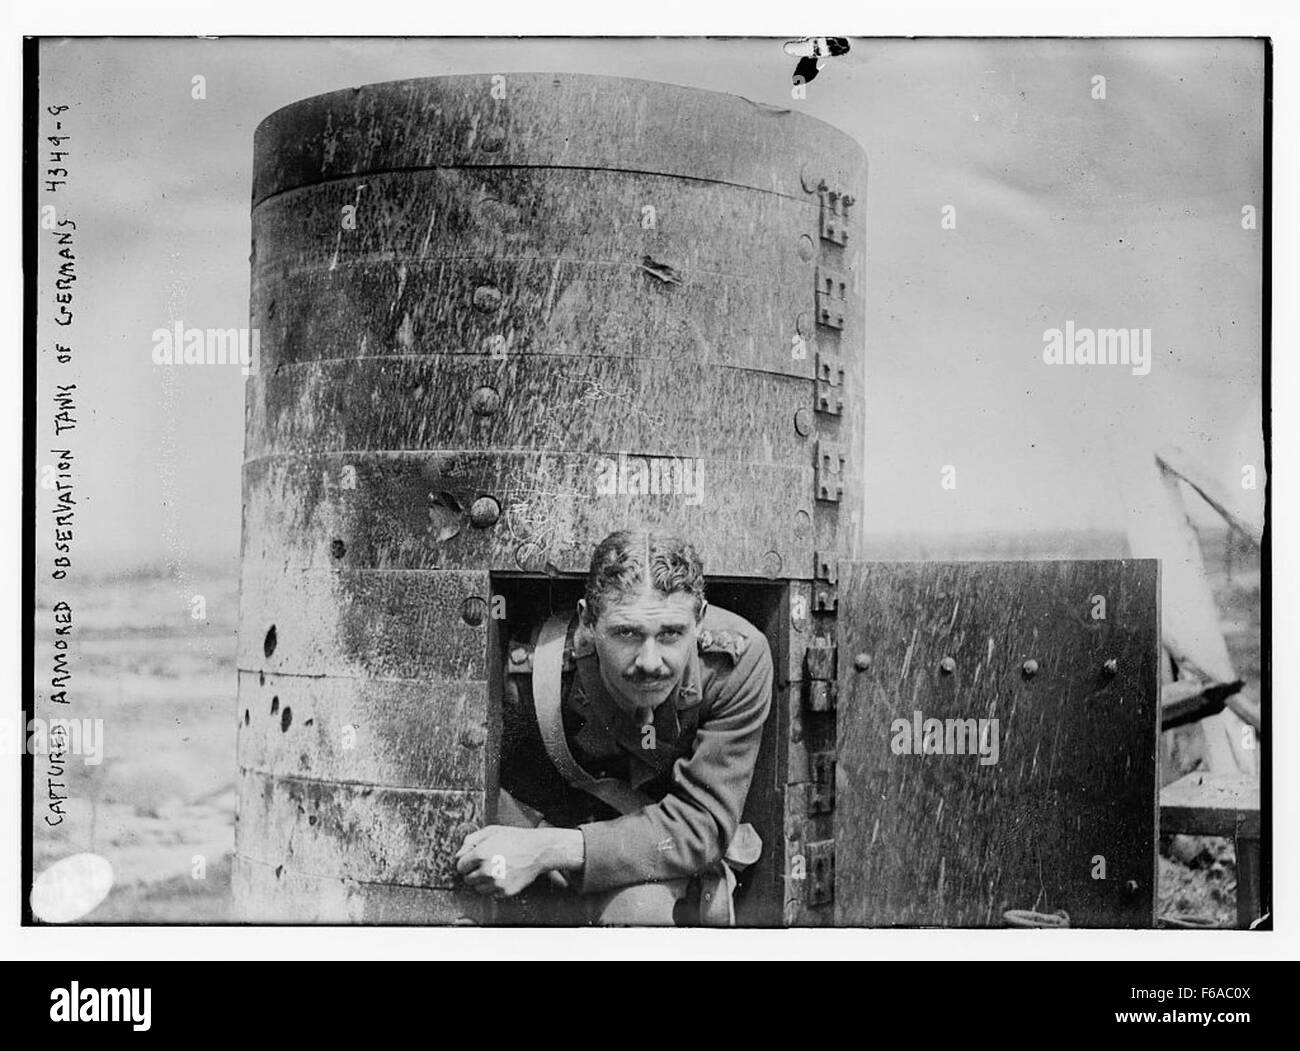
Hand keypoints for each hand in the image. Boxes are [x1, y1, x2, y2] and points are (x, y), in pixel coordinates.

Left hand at [454, 826, 576, 897]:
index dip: (466, 862)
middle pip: (467, 879)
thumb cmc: (515, 839)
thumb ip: (470, 840)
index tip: (472, 860)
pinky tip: (503, 875)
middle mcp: (486, 870)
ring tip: (494, 870)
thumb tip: (458, 855)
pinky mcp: (505, 892)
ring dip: (482, 881)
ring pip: (477, 888)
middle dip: (472, 872)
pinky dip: (493, 887)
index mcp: (480, 854)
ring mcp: (496, 883)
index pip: (460, 866)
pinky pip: (491, 893)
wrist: (537, 850)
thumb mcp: (491, 831)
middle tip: (484, 864)